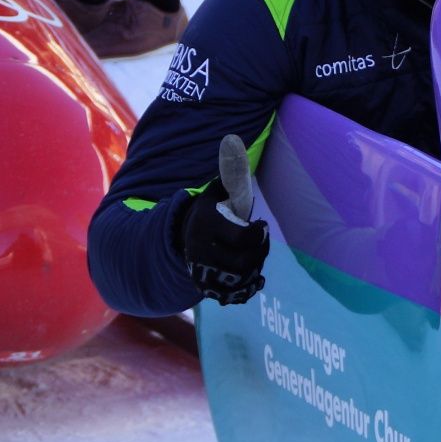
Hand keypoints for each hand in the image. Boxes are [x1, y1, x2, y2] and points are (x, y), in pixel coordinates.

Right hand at [173, 139, 267, 304]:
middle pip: (243, 262)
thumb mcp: (215, 194)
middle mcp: (201, 252)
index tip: (261, 228)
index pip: (242, 237)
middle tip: (261, 244)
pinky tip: (254, 280)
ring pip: (239, 281)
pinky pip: (232, 296)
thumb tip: (234, 145)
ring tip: (256, 260)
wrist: (180, 240)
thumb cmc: (208, 214)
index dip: (257, 235)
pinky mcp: (206, 287)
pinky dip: (246, 290)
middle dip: (258, 254)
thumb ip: (228, 175)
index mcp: (206, 227)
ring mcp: (202, 271)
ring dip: (254, 271)